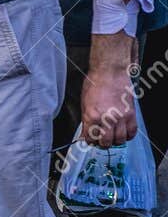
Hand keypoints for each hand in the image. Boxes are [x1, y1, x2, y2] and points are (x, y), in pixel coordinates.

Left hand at [83, 31, 137, 146]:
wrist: (110, 73)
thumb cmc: (95, 84)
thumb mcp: (84, 103)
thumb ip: (86, 120)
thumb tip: (86, 133)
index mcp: (92, 115)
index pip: (90, 138)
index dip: (89, 141)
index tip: (90, 140)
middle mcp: (107, 118)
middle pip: (106, 142)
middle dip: (102, 144)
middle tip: (100, 141)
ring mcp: (121, 117)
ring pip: (120, 140)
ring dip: (115, 141)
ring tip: (111, 137)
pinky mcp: (131, 114)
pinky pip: (132, 132)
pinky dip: (127, 136)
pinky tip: (122, 133)